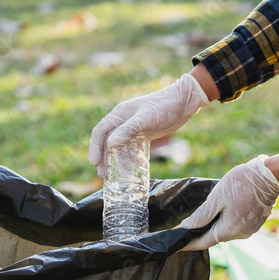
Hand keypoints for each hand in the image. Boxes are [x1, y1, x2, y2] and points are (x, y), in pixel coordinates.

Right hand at [89, 72, 209, 178]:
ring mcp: (132, 129)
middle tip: (104, 175)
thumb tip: (110, 145)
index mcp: (119, 114)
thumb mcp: (145, 118)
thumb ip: (127, 130)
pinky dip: (131, 159)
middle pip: (107, 142)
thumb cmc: (164, 107)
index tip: (94, 163)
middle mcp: (123, 122)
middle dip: (104, 159)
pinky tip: (135, 167)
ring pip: (119, 148)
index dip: (95, 148)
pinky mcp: (143, 135)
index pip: (100, 132)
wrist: (184, 103)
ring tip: (115, 176)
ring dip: (116, 162)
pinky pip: (132, 150)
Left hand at [180, 155, 278, 249]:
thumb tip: (187, 228)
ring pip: (226, 230)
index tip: (177, 244)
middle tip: (186, 227)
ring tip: (202, 217)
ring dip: (215, 225)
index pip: (204, 242)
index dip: (189, 244)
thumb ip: (201, 216)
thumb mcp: (217, 198)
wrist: (272, 174)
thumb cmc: (242, 183)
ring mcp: (251, 229)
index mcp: (230, 230)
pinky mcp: (256, 221)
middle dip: (201, 232)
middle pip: (215, 236)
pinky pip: (236, 224)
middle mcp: (241, 234)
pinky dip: (226, 220)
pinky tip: (221, 210)